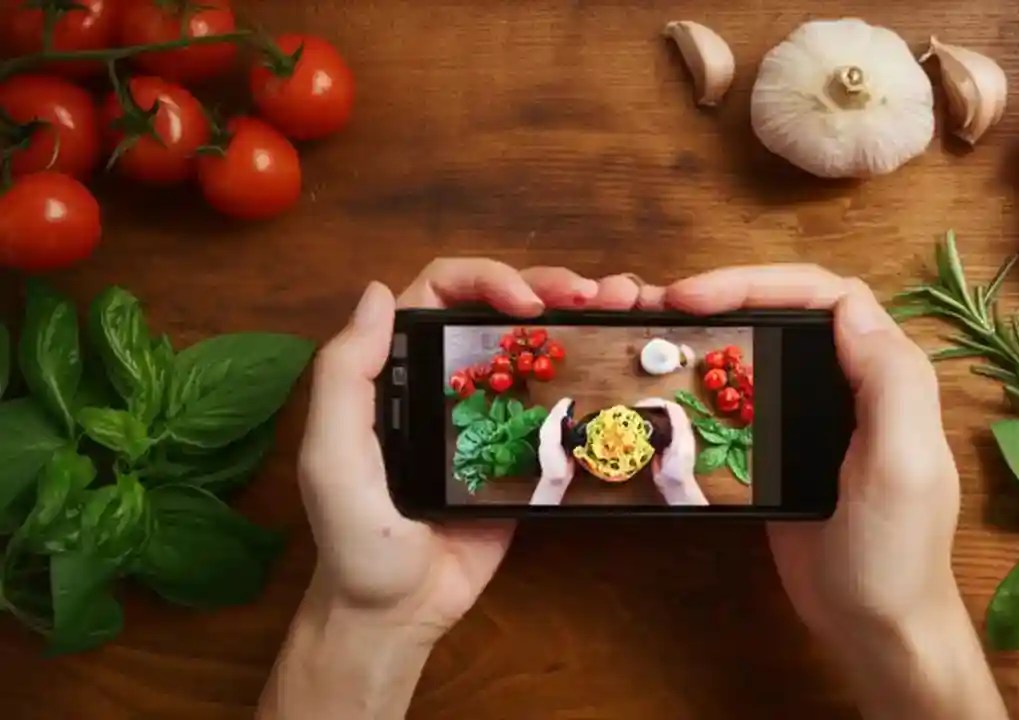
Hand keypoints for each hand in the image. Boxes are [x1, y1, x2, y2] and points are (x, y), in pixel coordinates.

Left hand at [263, 261, 645, 718]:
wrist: (400, 612)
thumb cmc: (357, 538)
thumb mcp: (333, 455)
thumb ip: (344, 376)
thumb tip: (378, 292)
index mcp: (396, 369)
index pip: (439, 294)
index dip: (486, 279)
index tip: (527, 304)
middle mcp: (444, 379)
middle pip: (497, 308)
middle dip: (548, 287)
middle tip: (593, 294)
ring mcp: (488, 414)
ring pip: (533, 346)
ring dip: (577, 317)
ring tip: (622, 306)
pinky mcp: (522, 452)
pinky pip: (557, 403)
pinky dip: (589, 375)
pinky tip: (621, 362)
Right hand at [633, 398, 705, 505]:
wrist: (674, 486)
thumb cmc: (679, 465)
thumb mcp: (681, 441)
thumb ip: (677, 423)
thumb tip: (668, 405)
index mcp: (682, 428)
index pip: (670, 407)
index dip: (655, 402)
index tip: (640, 405)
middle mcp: (674, 431)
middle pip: (661, 412)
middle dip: (647, 408)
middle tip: (632, 410)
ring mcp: (666, 439)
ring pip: (654, 421)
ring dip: (643, 417)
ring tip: (631, 417)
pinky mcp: (657, 448)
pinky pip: (648, 433)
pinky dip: (640, 429)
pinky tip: (631, 431)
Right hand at [666, 266, 1003, 719]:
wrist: (876, 628)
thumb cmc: (892, 552)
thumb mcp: (900, 464)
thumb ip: (887, 380)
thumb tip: (845, 306)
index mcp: (888, 374)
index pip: (825, 295)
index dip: (759, 281)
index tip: (694, 295)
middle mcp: (853, 382)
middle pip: (789, 310)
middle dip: (726, 294)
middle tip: (660, 307)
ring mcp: (817, 414)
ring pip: (765, 348)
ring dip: (714, 331)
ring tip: (655, 333)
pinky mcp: (785, 447)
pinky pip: (747, 396)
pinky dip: (711, 382)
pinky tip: (672, 386)